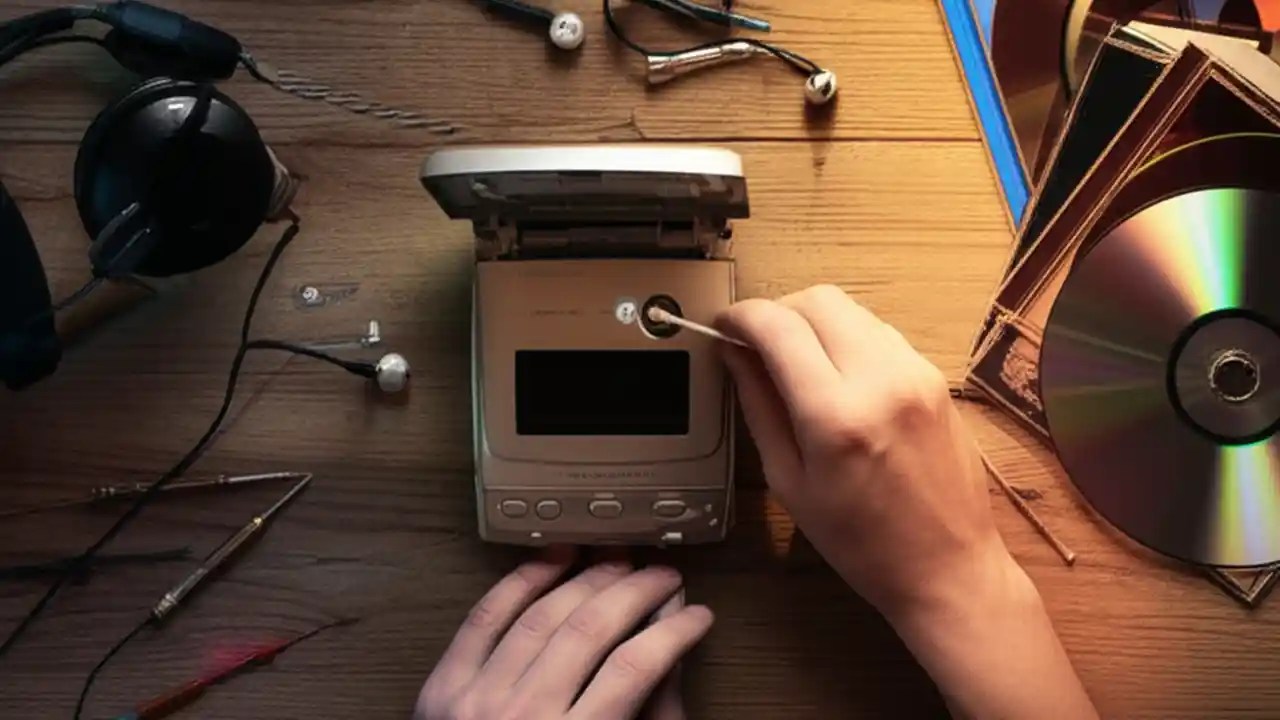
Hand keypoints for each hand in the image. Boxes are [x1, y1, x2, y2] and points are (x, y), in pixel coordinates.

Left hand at [416, 550, 712, 719]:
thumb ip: (648, 715)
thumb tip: (670, 648)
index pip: (635, 668)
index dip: (674, 632)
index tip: (698, 616)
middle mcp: (524, 719)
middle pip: (590, 631)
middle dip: (636, 592)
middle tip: (664, 575)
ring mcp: (477, 699)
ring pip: (541, 616)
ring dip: (585, 579)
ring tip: (619, 562)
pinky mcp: (444, 686)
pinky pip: (484, 617)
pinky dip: (521, 582)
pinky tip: (554, 560)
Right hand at [716, 285, 1009, 619]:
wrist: (947, 566)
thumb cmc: (863, 543)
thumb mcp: (790, 482)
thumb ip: (759, 406)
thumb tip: (735, 354)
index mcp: (835, 416)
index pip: (778, 326)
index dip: (740, 316)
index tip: (723, 326)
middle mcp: (881, 380)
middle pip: (817, 299)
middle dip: (777, 311)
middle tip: (755, 342)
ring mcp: (916, 373)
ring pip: (851, 308)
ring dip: (813, 321)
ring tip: (795, 361)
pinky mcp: (935, 377)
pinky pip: (880, 331)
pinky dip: (847, 337)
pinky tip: (836, 375)